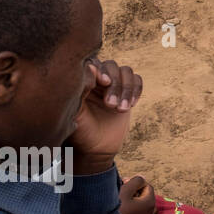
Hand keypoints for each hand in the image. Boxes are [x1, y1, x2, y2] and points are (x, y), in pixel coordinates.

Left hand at [70, 59, 141, 174]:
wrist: (95, 150)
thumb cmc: (80, 132)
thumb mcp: (76, 112)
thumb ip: (81, 89)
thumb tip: (90, 68)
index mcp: (83, 81)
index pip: (94, 63)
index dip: (101, 69)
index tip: (103, 82)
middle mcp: (98, 80)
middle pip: (112, 66)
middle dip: (115, 84)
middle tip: (111, 105)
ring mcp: (114, 85)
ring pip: (127, 72)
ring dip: (127, 89)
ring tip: (121, 109)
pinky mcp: (127, 93)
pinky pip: (138, 81)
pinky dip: (136, 91)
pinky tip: (130, 105)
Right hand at [118, 175, 156, 213]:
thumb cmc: (116, 209)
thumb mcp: (125, 191)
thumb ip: (136, 181)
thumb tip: (143, 178)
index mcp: (150, 203)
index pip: (147, 186)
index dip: (135, 183)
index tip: (123, 183)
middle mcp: (151, 213)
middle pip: (145, 195)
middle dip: (134, 191)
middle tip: (121, 189)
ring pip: (141, 204)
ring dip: (132, 199)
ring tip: (120, 199)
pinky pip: (138, 212)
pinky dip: (132, 207)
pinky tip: (121, 208)